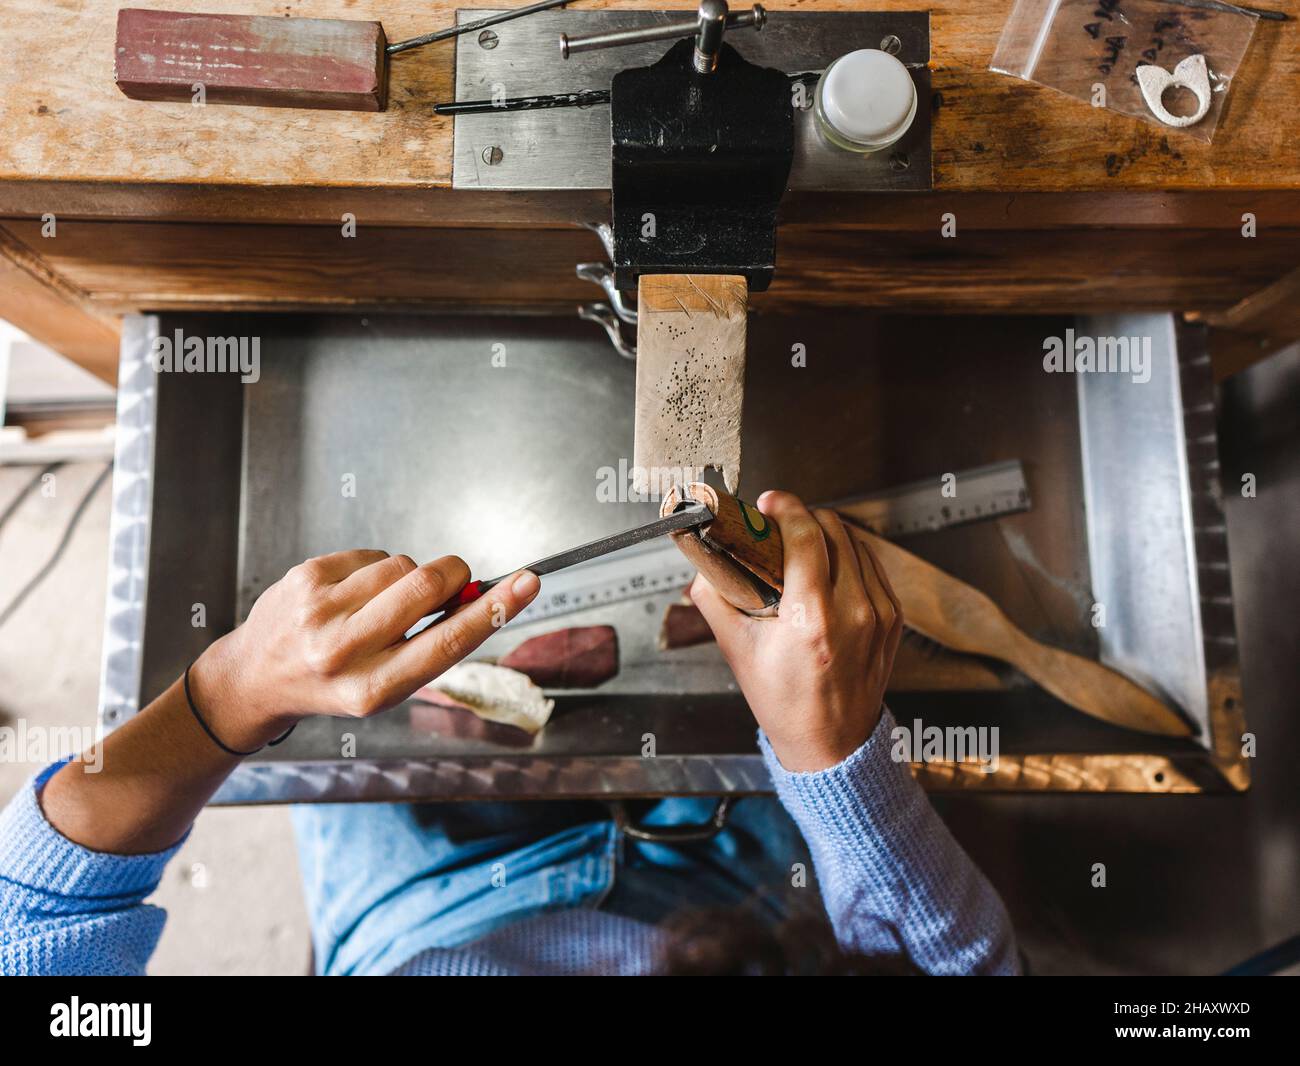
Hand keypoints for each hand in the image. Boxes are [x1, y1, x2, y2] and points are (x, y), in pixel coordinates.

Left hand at [189, 550, 539, 749]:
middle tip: (451, 581)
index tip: (526, 582)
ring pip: (400, 565)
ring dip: (406, 576)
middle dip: (450, 575)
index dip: (495, 609)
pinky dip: (375, 568)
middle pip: (426, 587)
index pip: (449, 642)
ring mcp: (320, 611)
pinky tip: (355, 592)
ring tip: (381, 602)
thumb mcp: (386, 684)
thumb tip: (475, 594)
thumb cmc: (334, 682)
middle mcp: (344, 652)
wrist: (256, 677)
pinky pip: (370, 554)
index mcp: (374, 688)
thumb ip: (433, 643)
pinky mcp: (305, 578)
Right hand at [689, 492, 902, 771]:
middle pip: (832, 528)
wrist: (832, 743)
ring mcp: (879, 613)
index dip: (785, 507)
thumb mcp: (737, 649)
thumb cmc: (784, 702)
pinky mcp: (893, 616)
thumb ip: (714, 597)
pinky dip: (846, 557)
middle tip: (776, 527)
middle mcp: (853, 611)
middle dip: (801, 518)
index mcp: (812, 619)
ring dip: (825, 535)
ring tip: (799, 550)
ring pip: (855, 542)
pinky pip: (870, 565)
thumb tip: (703, 561)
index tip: (768, 503)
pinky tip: (825, 571)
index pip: (806, 535)